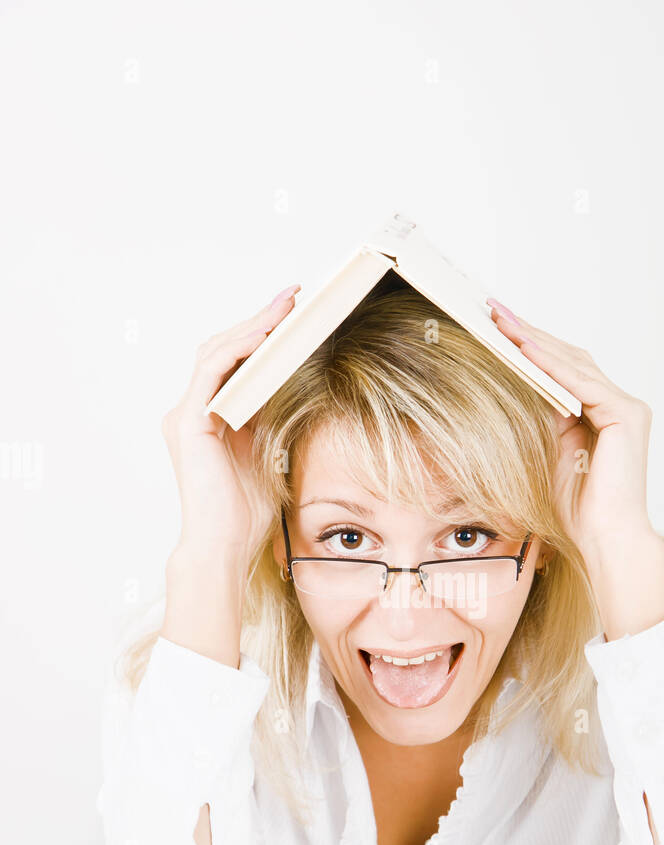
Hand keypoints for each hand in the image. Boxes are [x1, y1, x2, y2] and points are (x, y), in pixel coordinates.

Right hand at [161, 283, 300, 563]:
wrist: (223, 546)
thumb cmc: (244, 513)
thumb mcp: (268, 454)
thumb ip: (271, 421)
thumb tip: (297, 391)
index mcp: (209, 418)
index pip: (234, 364)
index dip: (261, 336)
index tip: (293, 315)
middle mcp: (191, 411)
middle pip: (224, 351)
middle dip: (259, 322)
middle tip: (293, 298)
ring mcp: (185, 415)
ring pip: (217, 353)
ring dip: (253, 327)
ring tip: (285, 308)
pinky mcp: (187, 423)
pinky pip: (212, 372)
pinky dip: (239, 350)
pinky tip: (265, 336)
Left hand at [486, 297, 653, 557]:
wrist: (603, 539)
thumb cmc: (576, 509)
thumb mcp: (547, 451)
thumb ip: (539, 418)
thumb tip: (510, 385)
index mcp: (601, 412)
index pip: (562, 369)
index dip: (530, 347)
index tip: (496, 328)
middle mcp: (618, 404)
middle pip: (568, 358)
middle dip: (529, 334)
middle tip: (493, 311)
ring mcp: (626, 407)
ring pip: (574, 364)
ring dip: (535, 341)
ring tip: (502, 322)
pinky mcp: (626, 415)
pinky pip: (582, 382)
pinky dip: (551, 365)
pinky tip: (524, 349)